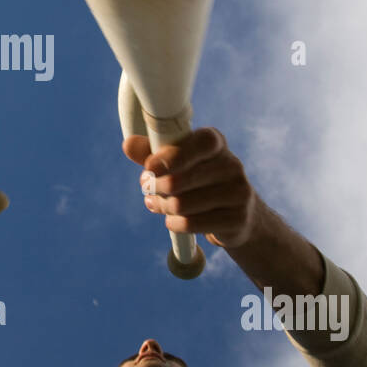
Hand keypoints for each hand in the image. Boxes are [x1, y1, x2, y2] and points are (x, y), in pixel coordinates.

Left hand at [122, 127, 259, 249]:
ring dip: (163, 206)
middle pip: (182, 178)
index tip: (149, 167)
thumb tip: (128, 145)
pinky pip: (191, 224)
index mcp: (216, 144)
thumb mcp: (177, 163)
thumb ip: (152, 153)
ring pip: (182, 204)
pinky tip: (172, 221)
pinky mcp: (237, 219)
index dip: (172, 155)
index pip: (200, 142)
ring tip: (159, 204)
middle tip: (147, 188)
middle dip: (156, 186)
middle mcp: (232, 165)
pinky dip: (174, 223)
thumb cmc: (198, 181)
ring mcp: (239, 193)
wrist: (235, 215)